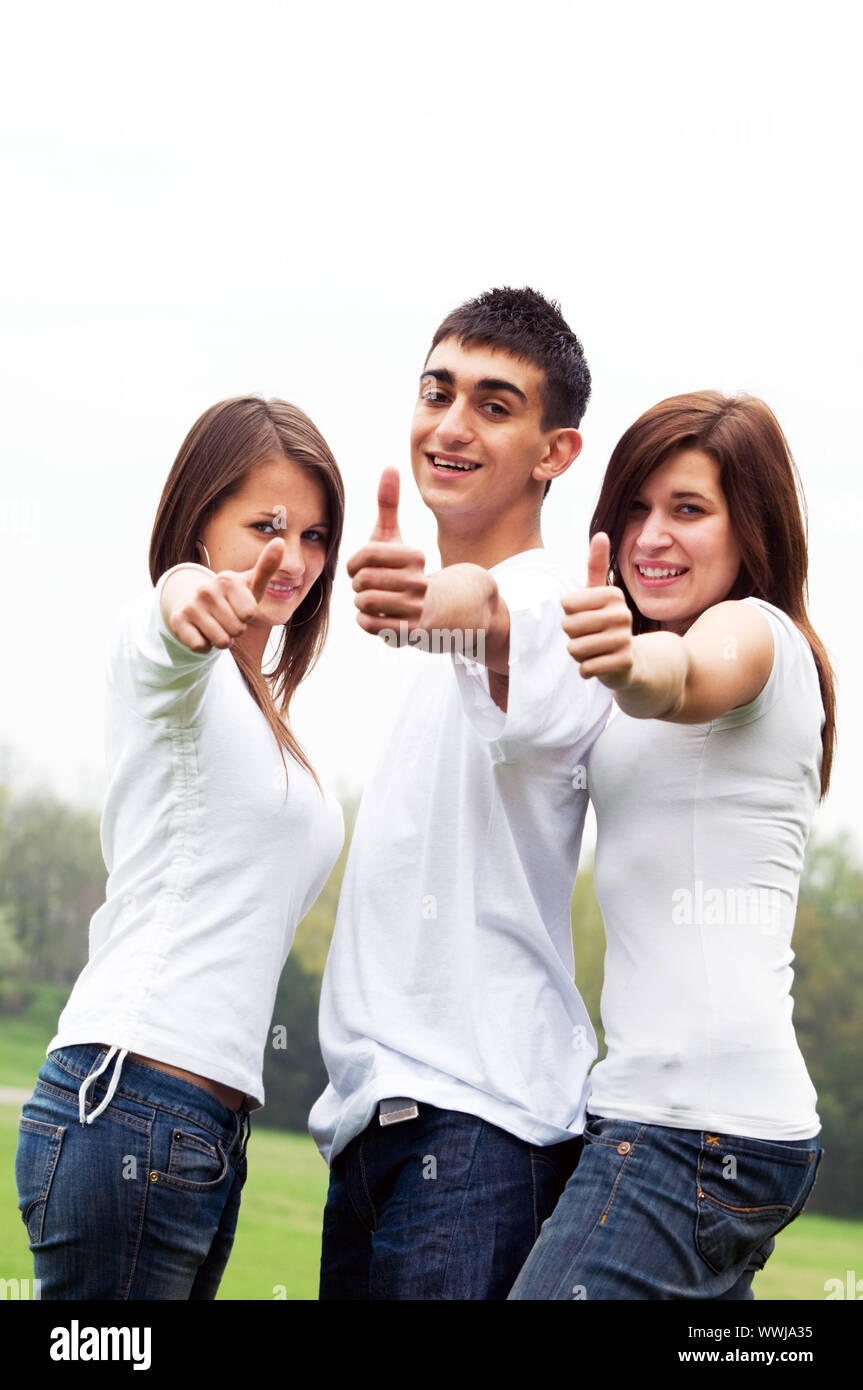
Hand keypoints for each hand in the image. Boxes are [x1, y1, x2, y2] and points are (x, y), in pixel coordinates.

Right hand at [161, 538, 285, 652]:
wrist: (193, 604)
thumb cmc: (231, 598)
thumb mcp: (250, 585)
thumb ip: (266, 568)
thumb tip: (280, 541)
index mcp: (227, 579)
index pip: (249, 614)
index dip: (246, 617)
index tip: (238, 607)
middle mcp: (206, 589)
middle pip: (237, 630)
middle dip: (235, 630)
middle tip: (226, 618)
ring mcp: (191, 604)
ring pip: (221, 641)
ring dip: (221, 639)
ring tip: (215, 625)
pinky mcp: (178, 621)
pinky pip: (201, 647)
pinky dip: (205, 646)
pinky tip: (201, 632)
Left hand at [347, 469, 427, 639]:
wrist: (435, 609)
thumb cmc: (405, 568)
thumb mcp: (395, 536)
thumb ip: (388, 504)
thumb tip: (390, 466)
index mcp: (416, 556)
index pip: (366, 554)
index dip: (355, 561)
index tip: (360, 566)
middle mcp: (420, 583)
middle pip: (363, 580)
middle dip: (358, 583)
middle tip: (366, 585)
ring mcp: (415, 610)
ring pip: (364, 602)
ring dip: (361, 601)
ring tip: (371, 599)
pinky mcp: (408, 633)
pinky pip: (369, 624)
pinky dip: (365, 619)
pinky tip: (376, 615)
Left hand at [561, 533, 633, 686]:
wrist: (629, 661)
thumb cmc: (605, 623)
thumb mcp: (598, 593)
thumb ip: (596, 565)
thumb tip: (601, 534)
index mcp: (613, 595)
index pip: (567, 603)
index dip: (568, 613)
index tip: (584, 616)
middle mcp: (623, 615)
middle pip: (569, 626)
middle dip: (571, 635)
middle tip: (587, 636)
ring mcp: (625, 640)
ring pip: (575, 648)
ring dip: (577, 653)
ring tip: (592, 650)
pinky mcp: (623, 663)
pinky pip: (587, 667)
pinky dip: (586, 669)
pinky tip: (597, 664)